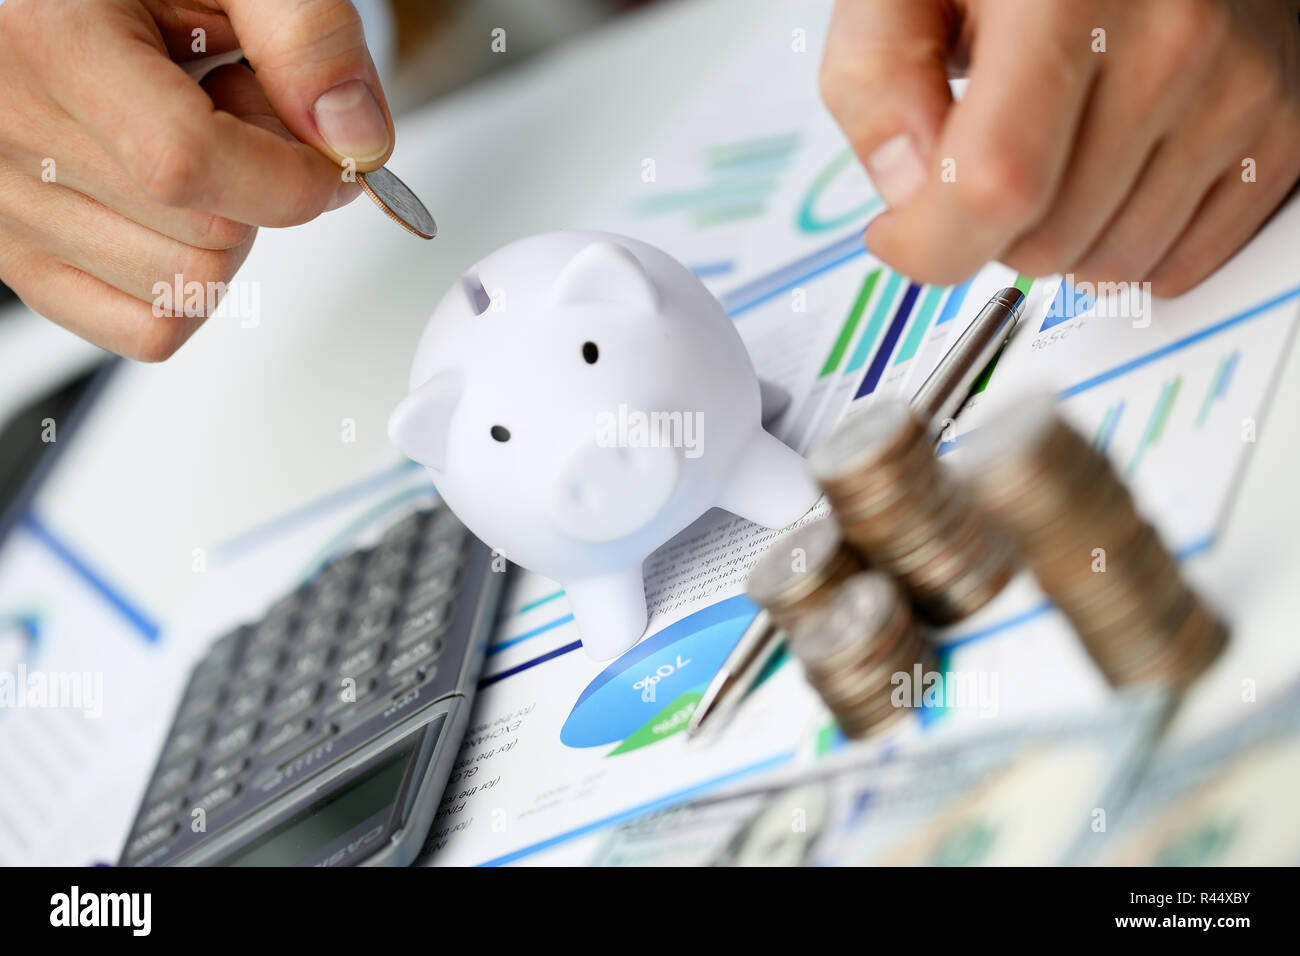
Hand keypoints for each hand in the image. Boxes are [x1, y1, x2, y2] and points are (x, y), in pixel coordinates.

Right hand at [0, 0, 394, 359]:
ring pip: (186, 292)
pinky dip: (195, 286)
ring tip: (197, 149)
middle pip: (204, 242)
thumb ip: (302, 34)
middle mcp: (8, 129)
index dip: (290, 180)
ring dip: (229, 236)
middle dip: (264, 195)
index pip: (185, 165)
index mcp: (51, 41)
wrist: (63, 0)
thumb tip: (354, 137)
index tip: (328, 159)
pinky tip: (181, 211)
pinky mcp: (21, 259)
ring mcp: (8, 207)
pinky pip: (146, 327)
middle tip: (241, 120)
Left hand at [820, 0, 1299, 295]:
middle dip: (985, 231)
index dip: (929, 242)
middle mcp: (1173, 36)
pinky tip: (1102, 176)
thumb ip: (876, 76)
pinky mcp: (1278, 118)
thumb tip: (906, 186)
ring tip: (1048, 153)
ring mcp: (1237, 82)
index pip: (995, 182)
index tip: (900, 233)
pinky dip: (1126, 242)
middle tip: (979, 160)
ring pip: (1111, 263)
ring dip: (1056, 240)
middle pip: (1046, 240)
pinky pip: (1183, 257)